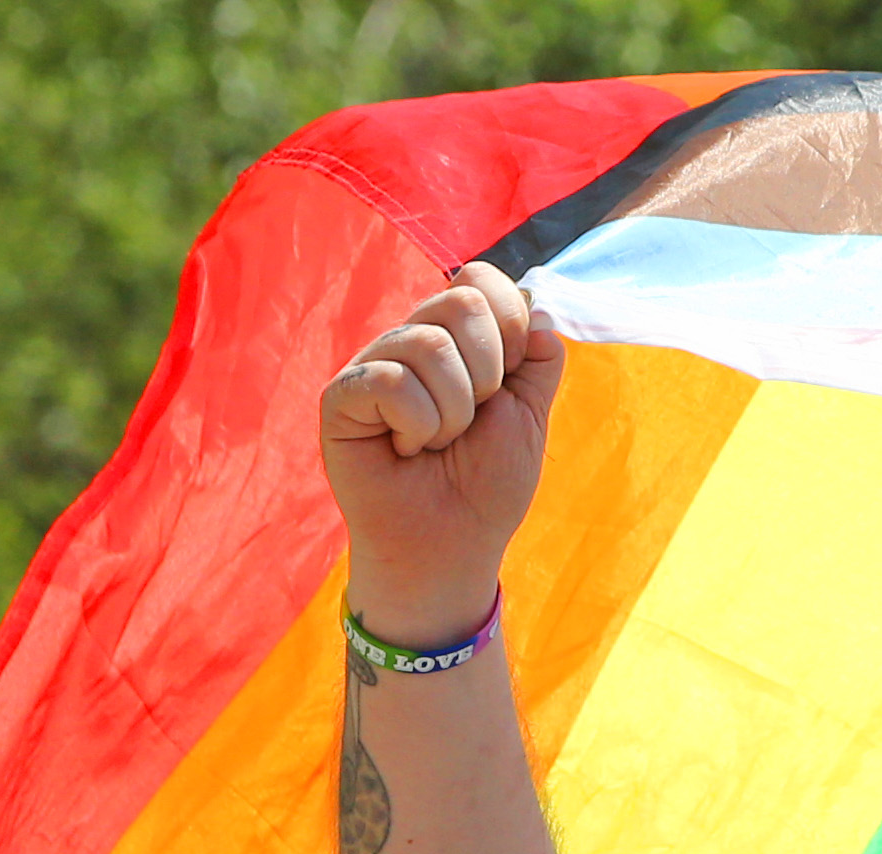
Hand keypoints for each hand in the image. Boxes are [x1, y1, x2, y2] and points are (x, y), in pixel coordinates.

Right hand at [320, 261, 565, 646]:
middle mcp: (412, 342)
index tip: (507, 383)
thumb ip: (538, 362)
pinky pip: (390, 381)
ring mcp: (374, 365)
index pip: (480, 282)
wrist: (452, 543)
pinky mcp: (342, 395)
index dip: (510, 327)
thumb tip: (539, 312)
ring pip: (427, 343)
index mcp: (456, 341)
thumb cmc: (486, 485)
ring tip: (435, 444)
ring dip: (452, 411)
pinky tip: (404, 451)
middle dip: (487, 374)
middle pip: (460, 302)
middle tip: (470, 421)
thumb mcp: (529, 417)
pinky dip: (416, 425)